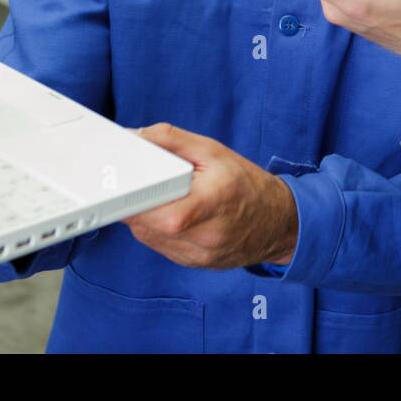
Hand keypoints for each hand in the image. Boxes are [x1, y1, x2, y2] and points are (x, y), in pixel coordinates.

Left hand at [123, 124, 297, 268]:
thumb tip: (136, 137)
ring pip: (144, 233)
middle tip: (147, 182)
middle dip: (135, 199)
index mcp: (205, 203)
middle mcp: (199, 236)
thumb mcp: (213, 151)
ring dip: (144, 213)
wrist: (277, 222)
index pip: (149, 205)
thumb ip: (171, 140)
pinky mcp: (188, 263)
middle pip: (140, 220)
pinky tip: (174, 213)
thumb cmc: (247, 184)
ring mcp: (193, 254)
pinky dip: (157, 227)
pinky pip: (157, 244)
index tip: (123, 179)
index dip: (131, 190)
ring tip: (168, 196)